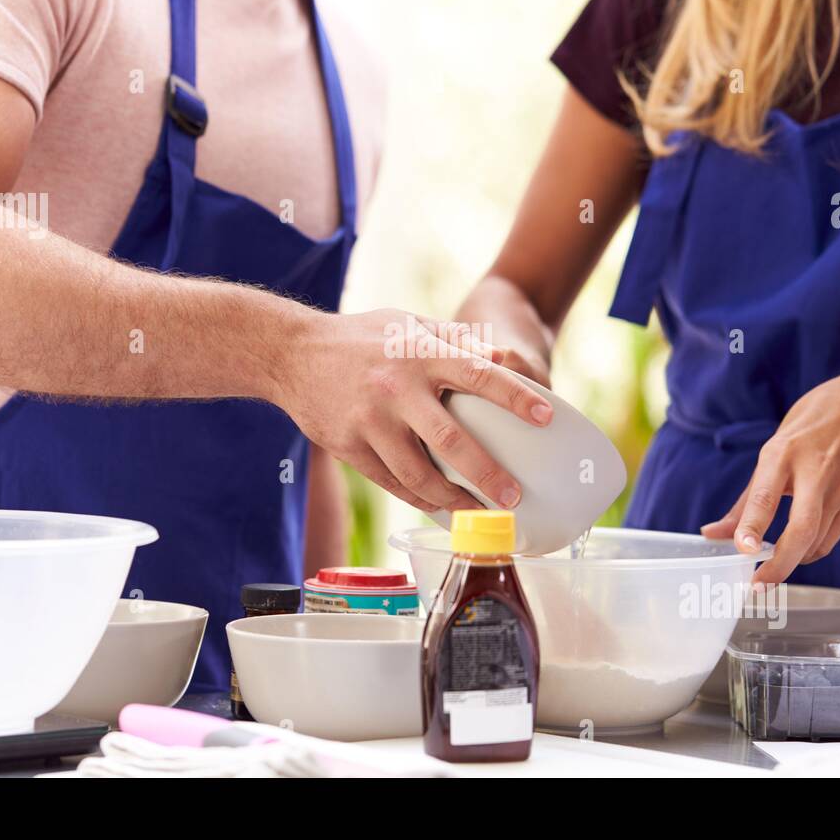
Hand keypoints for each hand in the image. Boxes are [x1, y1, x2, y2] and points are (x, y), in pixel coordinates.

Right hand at [278, 309, 553, 512]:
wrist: (292, 354)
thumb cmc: (361, 338)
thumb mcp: (408, 324)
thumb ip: (456, 340)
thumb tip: (505, 360)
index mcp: (420, 352)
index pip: (478, 375)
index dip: (515, 397)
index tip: (547, 418)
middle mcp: (397, 389)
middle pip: (451, 441)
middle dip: (487, 474)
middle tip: (515, 497)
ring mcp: (371, 422)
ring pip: (418, 474)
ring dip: (453, 500)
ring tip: (478, 514)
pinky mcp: (350, 446)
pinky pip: (391, 482)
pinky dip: (419, 499)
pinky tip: (440, 507)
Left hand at [700, 367, 839, 583]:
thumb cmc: (812, 427)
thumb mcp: (773, 452)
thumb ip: (745, 500)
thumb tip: (712, 534)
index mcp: (783, 454)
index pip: (765, 497)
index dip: (751, 527)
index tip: (742, 550)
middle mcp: (813, 473)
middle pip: (800, 530)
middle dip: (780, 564)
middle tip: (759, 584)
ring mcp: (839, 490)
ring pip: (816, 541)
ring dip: (792, 561)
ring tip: (770, 570)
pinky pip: (830, 538)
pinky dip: (810, 551)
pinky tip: (796, 551)